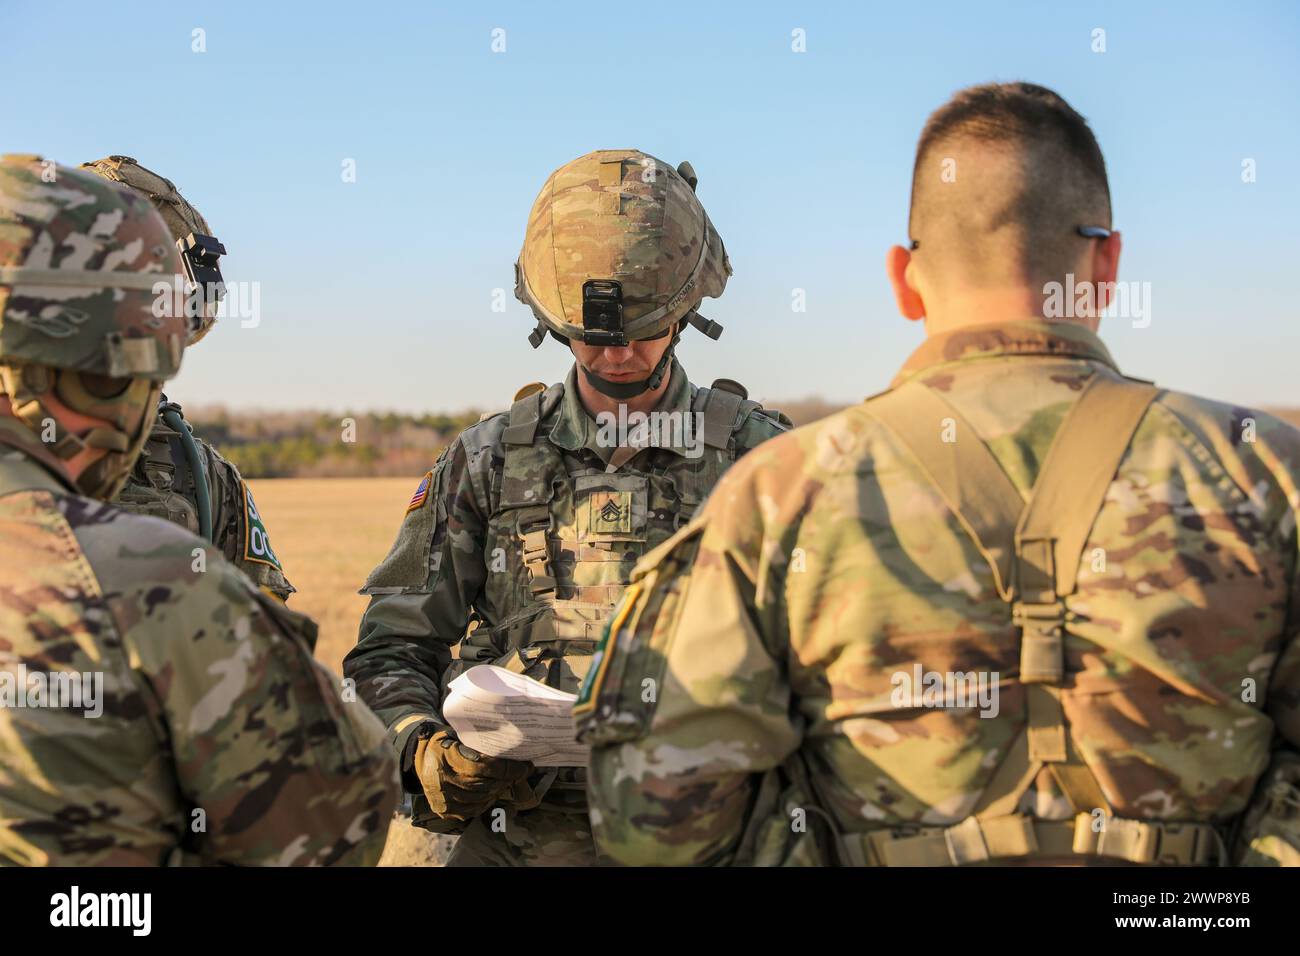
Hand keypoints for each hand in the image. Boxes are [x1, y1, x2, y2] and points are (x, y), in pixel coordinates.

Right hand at [413, 730, 532, 820]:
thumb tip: (515, 750)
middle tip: (520, 773)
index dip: (510, 769)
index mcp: (449, 759)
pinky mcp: (445, 810)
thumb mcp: (462, 737)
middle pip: (487, 786)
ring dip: (498, 791)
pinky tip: (491, 792)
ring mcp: (444, 799)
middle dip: (508, 780)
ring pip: (482, 800)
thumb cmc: (446, 741)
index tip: (527, 766)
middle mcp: (445, 782)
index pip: (487, 768)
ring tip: (506, 781)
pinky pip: (473, 810)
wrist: (420, 754)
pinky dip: (486, 802)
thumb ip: (483, 747)